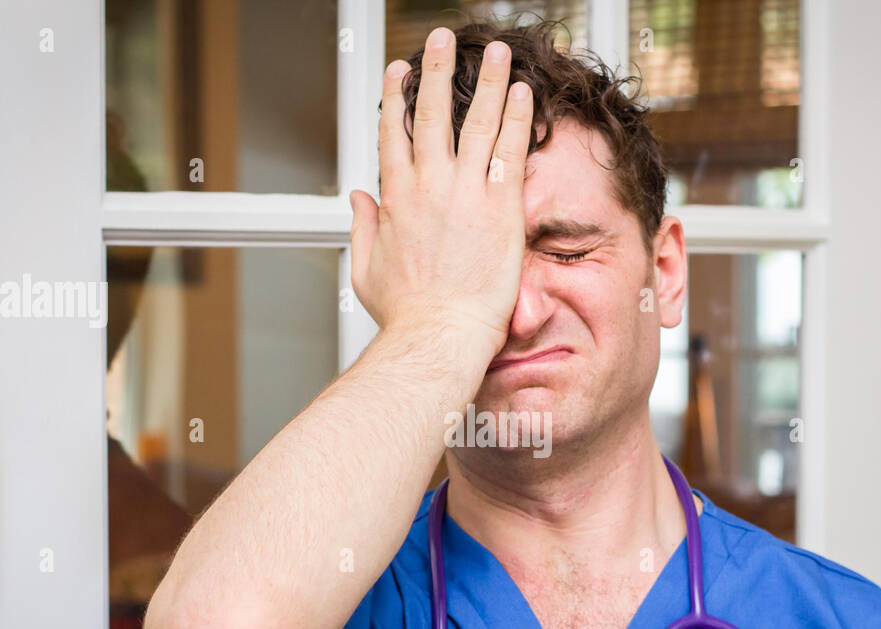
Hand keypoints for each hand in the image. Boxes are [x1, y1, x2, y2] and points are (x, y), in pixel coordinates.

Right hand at [349, 29, 532, 362]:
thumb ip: (363, 228)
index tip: (400, 72)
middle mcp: (428, 187)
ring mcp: (465, 193)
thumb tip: (357, 199)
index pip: (393, 135)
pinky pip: (510, 152)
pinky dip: (516, 120)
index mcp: (395, 199)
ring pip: (476, 123)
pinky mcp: (500, 208)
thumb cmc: (407, 316)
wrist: (440, 336)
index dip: (396, 99)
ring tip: (498, 53)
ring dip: (488, 83)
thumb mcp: (366, 270)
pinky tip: (523, 95)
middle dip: (436, 71)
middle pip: (431, 114)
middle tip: (442, 39)